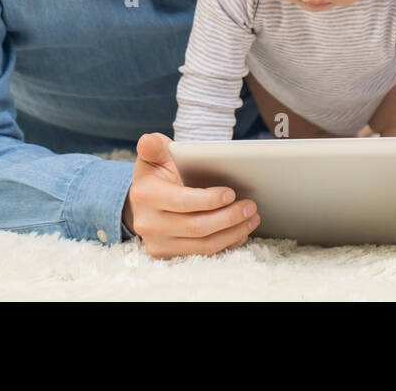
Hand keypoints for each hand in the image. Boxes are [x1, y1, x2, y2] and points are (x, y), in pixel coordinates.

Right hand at [124, 133, 259, 257]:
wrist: (143, 200)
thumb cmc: (156, 172)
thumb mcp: (155, 154)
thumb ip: (154, 146)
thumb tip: (146, 140)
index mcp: (145, 194)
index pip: (181, 201)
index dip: (208, 200)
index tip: (231, 193)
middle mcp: (148, 222)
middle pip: (195, 227)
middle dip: (228, 218)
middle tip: (250, 206)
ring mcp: (157, 242)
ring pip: (202, 245)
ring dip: (232, 233)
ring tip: (251, 218)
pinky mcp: (167, 254)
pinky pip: (202, 254)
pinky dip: (226, 245)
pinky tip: (240, 232)